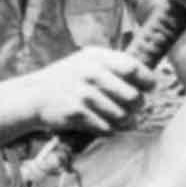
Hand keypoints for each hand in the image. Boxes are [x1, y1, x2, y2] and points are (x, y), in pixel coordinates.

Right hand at [32, 45, 154, 135]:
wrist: (33, 96)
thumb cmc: (69, 79)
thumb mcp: (88, 61)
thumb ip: (116, 65)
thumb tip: (152, 80)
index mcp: (97, 57)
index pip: (134, 68)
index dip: (147, 80)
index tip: (150, 88)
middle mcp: (91, 73)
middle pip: (133, 97)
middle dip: (138, 106)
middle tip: (135, 107)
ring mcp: (83, 94)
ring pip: (122, 116)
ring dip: (126, 121)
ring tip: (122, 118)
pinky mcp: (77, 114)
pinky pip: (107, 128)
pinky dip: (110, 129)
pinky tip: (104, 124)